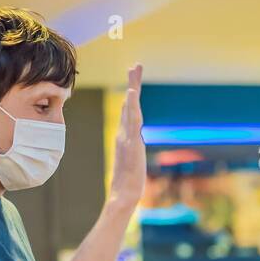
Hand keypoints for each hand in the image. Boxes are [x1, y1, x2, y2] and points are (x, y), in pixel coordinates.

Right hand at [108, 64, 145, 209]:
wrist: (124, 194)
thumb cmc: (128, 185)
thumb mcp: (132, 167)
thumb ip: (132, 160)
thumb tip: (133, 158)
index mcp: (125, 137)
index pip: (130, 112)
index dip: (132, 96)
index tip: (133, 82)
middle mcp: (124, 133)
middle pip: (129, 103)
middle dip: (133, 84)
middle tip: (135, 66)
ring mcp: (127, 136)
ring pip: (131, 106)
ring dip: (133, 87)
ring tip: (135, 70)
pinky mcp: (131, 141)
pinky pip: (132, 119)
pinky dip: (132, 105)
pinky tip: (132, 92)